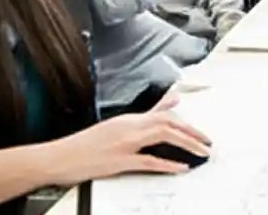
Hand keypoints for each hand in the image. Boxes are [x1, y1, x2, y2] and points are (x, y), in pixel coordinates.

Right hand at [45, 92, 211, 182]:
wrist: (59, 157)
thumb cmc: (86, 144)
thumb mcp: (118, 124)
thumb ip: (148, 112)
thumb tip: (172, 99)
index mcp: (130, 119)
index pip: (165, 115)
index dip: (186, 123)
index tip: (202, 132)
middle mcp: (129, 127)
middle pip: (169, 123)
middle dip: (192, 132)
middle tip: (208, 143)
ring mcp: (124, 143)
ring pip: (163, 137)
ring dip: (186, 144)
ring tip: (202, 152)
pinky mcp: (118, 161)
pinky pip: (148, 161)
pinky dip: (167, 164)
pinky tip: (181, 167)